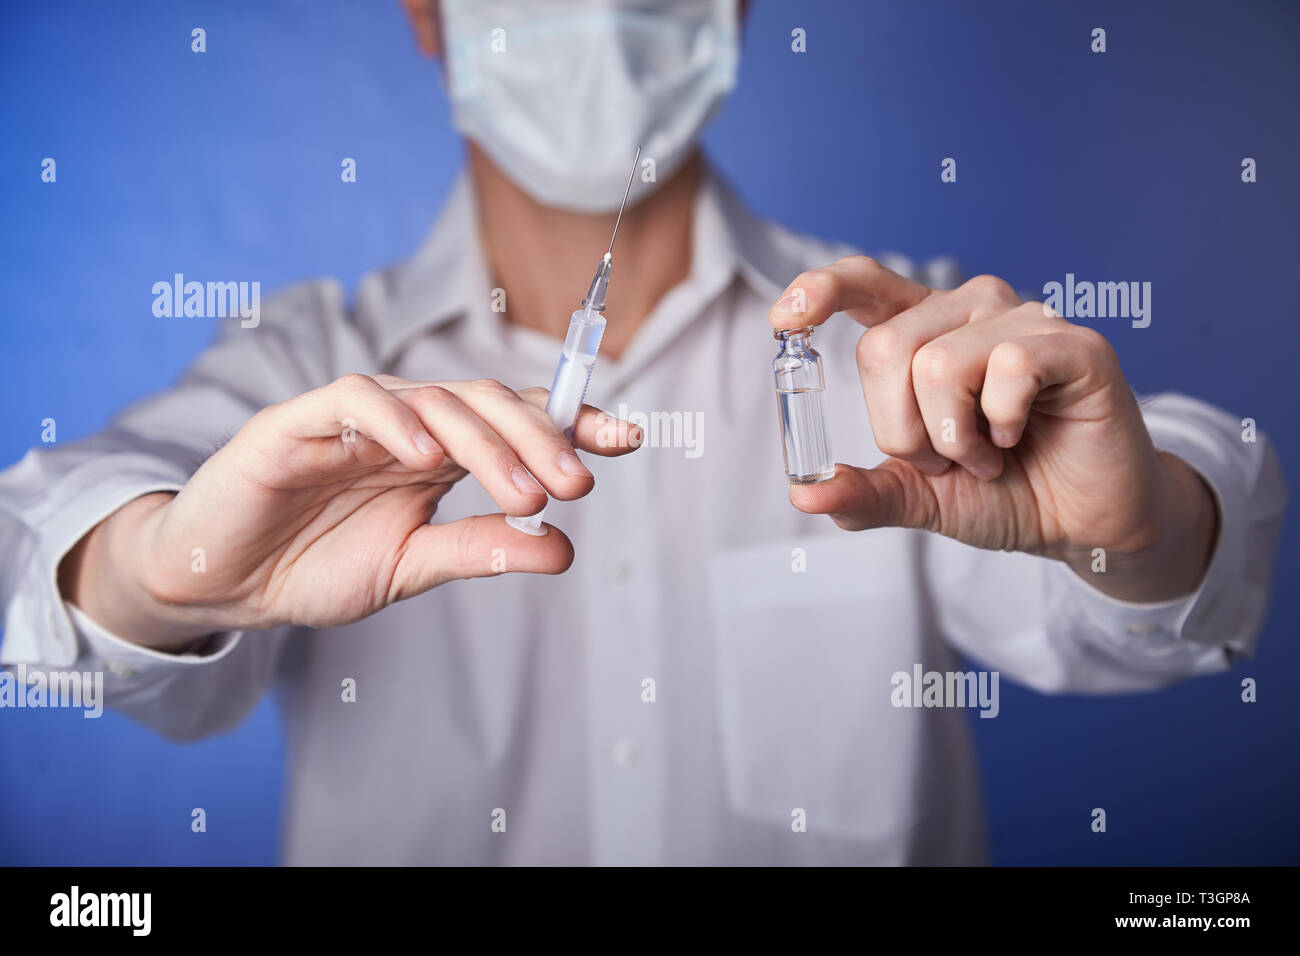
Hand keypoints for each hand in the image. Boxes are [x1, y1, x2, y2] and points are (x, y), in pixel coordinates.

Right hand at [60, 374, 641, 648]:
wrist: (222, 584)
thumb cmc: (314, 566)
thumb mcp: (411, 566)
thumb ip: (480, 551)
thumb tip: (563, 549)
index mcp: (437, 454)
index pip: (513, 422)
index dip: (571, 423)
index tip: (628, 438)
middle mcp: (406, 425)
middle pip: (487, 403)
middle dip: (540, 438)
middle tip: (578, 484)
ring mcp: (354, 418)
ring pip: (435, 398)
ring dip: (487, 441)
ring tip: (524, 492)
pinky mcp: (296, 421)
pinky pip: (353, 399)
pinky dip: (394, 419)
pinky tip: (428, 456)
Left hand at [769, 257, 1217, 601]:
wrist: (1082, 523)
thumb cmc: (1004, 491)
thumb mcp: (919, 497)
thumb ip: (865, 491)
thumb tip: (804, 493)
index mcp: (924, 331)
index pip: (864, 283)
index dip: (821, 290)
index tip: (784, 321)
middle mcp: (968, 308)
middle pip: (884, 348)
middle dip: (902, 429)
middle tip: (949, 457)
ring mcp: (1022, 319)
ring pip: (937, 364)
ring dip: (955, 436)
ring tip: (990, 453)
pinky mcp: (1073, 343)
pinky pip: (1007, 368)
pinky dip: (1003, 423)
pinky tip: (1023, 435)